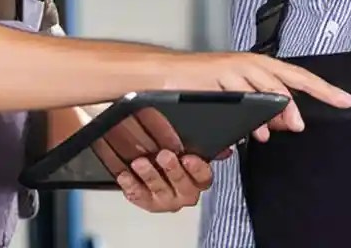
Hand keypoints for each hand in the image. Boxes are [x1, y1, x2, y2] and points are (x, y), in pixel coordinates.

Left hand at [86, 107, 227, 212]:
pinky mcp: (146, 202)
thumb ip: (204, 149)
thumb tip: (224, 149)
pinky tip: (125, 175)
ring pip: (159, 190)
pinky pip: (138, 196)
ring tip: (140, 163)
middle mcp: (184, 194)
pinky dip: (131, 185)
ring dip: (150, 176)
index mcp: (198, 181)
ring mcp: (165, 200)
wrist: (158, 178)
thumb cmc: (177, 163)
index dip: (197, 168)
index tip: (188, 157)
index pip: (204, 177)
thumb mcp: (192, 151)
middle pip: (182, 185)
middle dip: (173, 170)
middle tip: (164, 156)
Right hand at [163, 52, 350, 141]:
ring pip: (269, 85)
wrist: (169, 74)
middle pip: (292, 77)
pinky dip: (253, 113)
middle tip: (331, 107)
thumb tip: (288, 122)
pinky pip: (242, 94)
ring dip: (283, 108)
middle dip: (315, 92)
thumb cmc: (204, 85)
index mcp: (261, 67)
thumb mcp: (240, 98)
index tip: (345, 99)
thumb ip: (264, 109)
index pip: (299, 77)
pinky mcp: (219, 74)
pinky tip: (258, 128)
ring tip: (291, 125)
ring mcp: (236, 67)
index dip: (324, 88)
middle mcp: (252, 63)